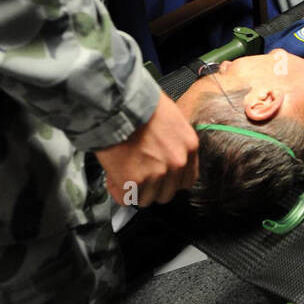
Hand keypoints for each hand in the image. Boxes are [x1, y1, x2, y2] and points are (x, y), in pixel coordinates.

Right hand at [95, 91, 199, 206]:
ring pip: (146, 199)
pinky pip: (125, 197)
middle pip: (167, 193)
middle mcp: (177, 163)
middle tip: (139, 176)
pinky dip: (117, 190)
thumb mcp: (172, 119)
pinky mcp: (133, 181)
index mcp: (189, 147)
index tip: (161, 179)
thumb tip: (166, 156)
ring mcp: (156, 174)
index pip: (187, 181)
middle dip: (152, 188)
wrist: (117, 104)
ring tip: (124, 173)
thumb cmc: (140, 104)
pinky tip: (114, 176)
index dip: (171, 182)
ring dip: (134, 190)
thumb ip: (175, 143)